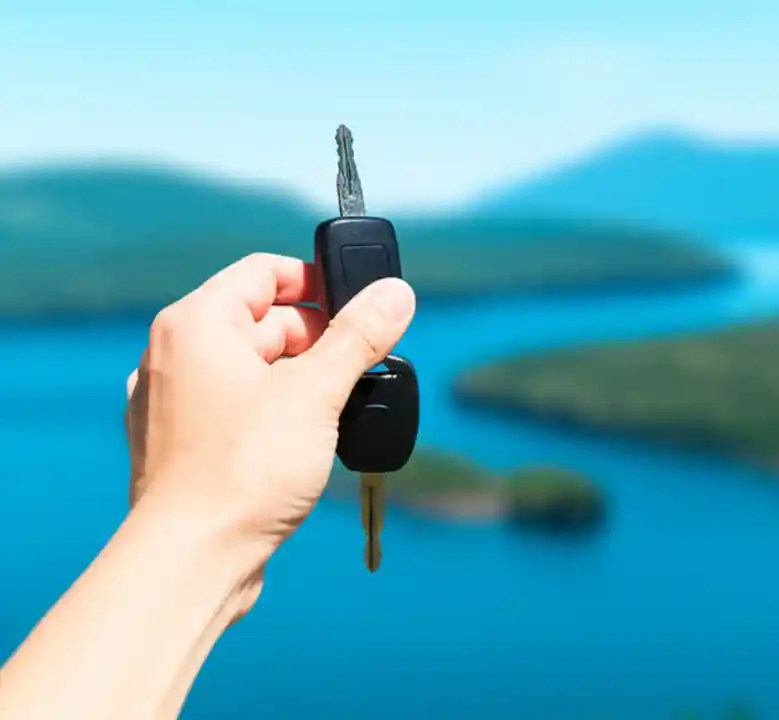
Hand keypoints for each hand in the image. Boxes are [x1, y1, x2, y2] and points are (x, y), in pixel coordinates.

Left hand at [124, 253, 413, 592]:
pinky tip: (301, 445)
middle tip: (358, 372)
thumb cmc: (244, 470)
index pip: (264, 272)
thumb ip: (359, 336)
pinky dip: (274, 414)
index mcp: (196, 324)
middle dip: (318, 341)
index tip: (360, 308)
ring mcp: (173, 402)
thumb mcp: (318, 392)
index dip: (318, 281)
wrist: (192, 560)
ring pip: (253, 368)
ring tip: (333, 415)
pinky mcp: (182, 446)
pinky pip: (237, 408)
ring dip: (300, 382)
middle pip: (263, 321)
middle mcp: (174, 355)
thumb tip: (396, 292)